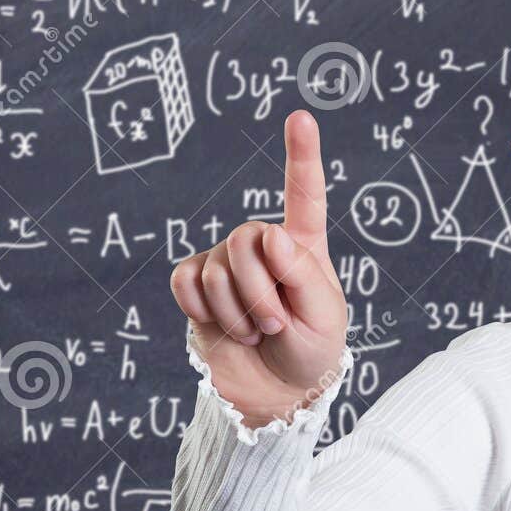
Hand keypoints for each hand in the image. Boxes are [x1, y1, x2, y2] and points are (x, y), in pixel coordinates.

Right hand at [169, 109, 348, 425]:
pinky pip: (185, 282)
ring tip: (255, 332)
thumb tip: (271, 233)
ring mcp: (225, 262)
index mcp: (302, 246)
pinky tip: (220, 325)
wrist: (272, 394)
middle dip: (259, 291)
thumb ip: (304, 274)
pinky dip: (202, 311)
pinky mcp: (195, 284)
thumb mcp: (324, 319)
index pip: (303, 193)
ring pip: (218, 268)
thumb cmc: (308, 352)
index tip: (300, 116)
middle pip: (246, 240)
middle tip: (274, 325)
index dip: (301, 154)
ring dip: (236, 312)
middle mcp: (261, 245)